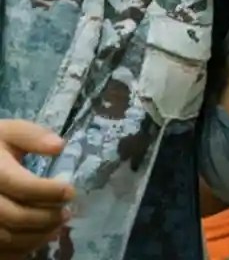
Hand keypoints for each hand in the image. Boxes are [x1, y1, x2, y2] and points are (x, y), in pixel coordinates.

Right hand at [0, 121, 73, 255]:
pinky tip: (38, 238)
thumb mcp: (6, 132)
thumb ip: (31, 136)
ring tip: (57, 227)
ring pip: (7, 238)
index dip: (49, 192)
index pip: (23, 186)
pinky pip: (0, 250)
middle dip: (47, 217)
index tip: (70, 191)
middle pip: (15, 216)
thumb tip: (59, 146)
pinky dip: (22, 248)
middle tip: (67, 213)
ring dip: (37, 236)